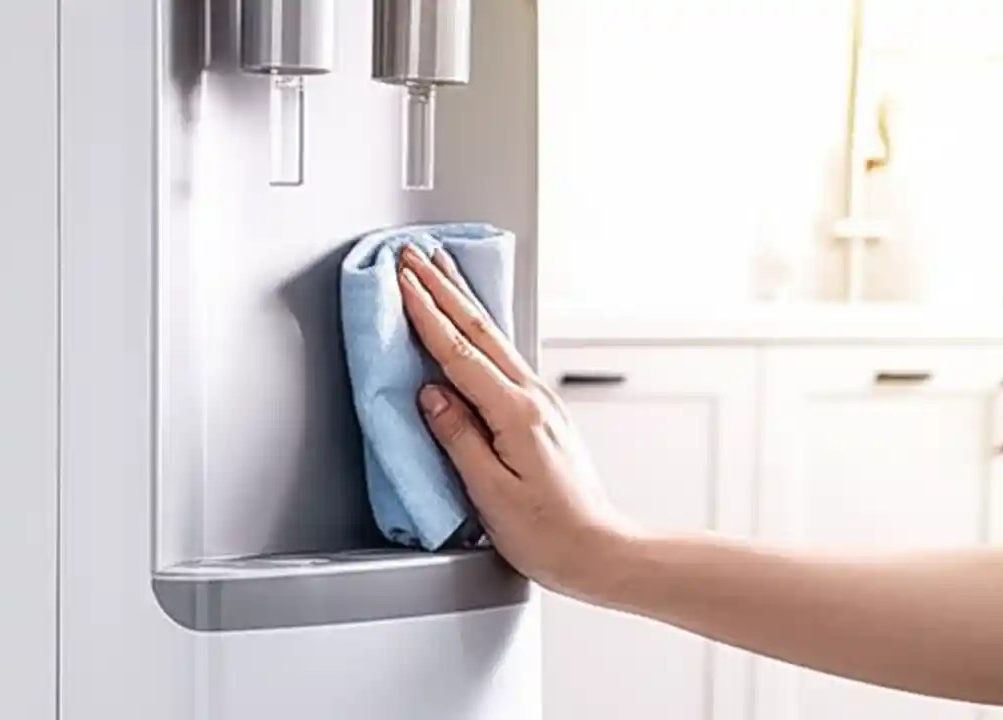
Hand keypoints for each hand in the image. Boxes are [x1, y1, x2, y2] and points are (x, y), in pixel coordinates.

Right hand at [397, 245, 633, 597]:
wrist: (599, 550)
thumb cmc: (547, 533)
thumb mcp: (491, 492)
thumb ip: (458, 438)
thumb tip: (430, 395)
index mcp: (516, 414)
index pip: (460, 352)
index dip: (427, 313)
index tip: (403, 281)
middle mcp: (532, 398)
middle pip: (479, 329)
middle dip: (443, 287)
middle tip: (414, 254)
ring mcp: (540, 401)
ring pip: (494, 336)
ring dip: (463, 298)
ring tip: (441, 268)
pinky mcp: (541, 412)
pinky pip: (503, 355)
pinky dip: (479, 328)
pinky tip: (472, 321)